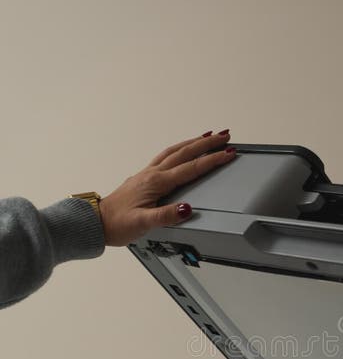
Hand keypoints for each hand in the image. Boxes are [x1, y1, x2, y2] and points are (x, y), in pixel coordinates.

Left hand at [98, 129, 235, 245]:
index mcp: (157, 183)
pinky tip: (182, 150)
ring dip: (194, 142)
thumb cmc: (118, 223)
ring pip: (175, 151)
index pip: (191, 168)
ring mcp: (148, 173)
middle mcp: (153, 174)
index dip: (211, 160)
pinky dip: (180, 149)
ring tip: (209, 137)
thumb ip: (166, 216)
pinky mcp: (145, 177)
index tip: (227, 153)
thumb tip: (187, 209)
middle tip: (225, 135)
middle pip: (185, 153)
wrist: (98, 222)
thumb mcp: (143, 223)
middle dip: (207, 144)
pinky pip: (166, 156)